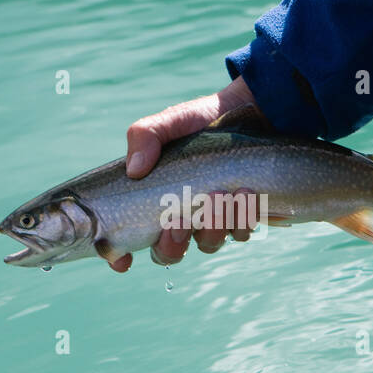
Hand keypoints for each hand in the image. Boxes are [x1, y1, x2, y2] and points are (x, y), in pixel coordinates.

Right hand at [108, 77, 260, 271]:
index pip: (127, 239)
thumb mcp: (169, 121)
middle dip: (172, 243)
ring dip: (213, 225)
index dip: (119, 255)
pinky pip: (240, 233)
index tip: (122, 259)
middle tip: (179, 220)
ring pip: (207, 244)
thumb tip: (134, 170)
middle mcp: (180, 217)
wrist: (254, 112)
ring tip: (222, 194)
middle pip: (168, 253)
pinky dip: (242, 217)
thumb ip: (144, 136)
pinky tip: (247, 192)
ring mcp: (213, 221)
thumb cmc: (202, 120)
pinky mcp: (242, 217)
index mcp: (153, 200)